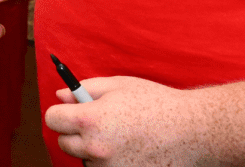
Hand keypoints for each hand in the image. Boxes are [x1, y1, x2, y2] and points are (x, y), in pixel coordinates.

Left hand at [46, 75, 207, 164]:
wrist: (191, 131)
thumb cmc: (156, 103)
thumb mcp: (118, 86)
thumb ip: (84, 90)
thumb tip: (61, 97)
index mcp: (90, 120)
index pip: (53, 120)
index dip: (61, 113)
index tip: (69, 112)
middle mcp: (96, 148)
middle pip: (65, 143)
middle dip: (75, 132)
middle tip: (98, 123)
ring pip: (85, 159)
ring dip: (93, 150)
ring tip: (120, 137)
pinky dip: (109, 162)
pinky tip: (129, 150)